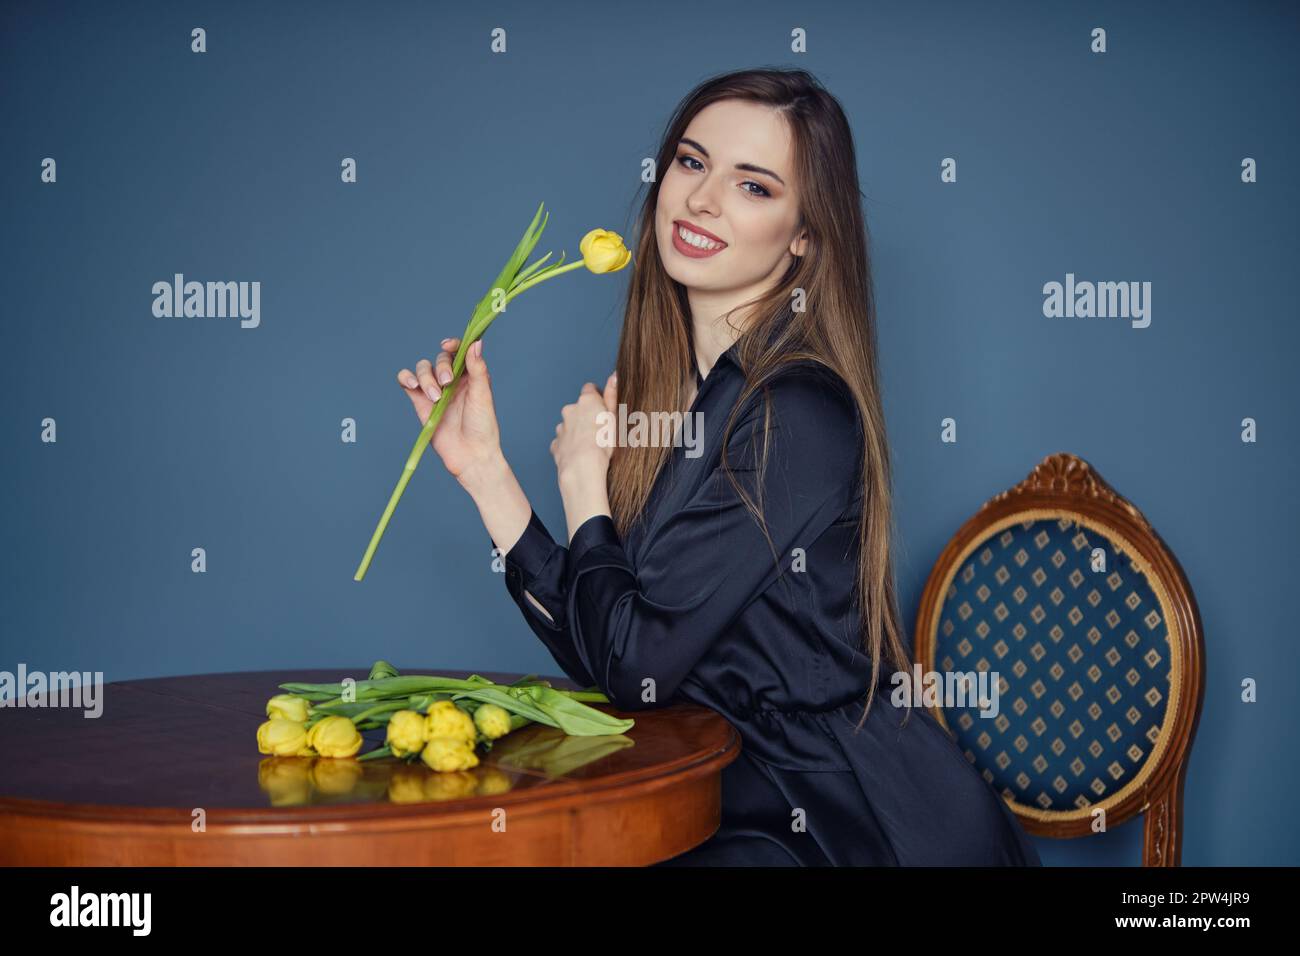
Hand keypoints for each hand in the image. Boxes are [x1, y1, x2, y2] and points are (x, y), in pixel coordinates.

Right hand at [397, 337, 501, 485]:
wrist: (470, 456)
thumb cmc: (483, 427)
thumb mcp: (483, 395)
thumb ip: (477, 369)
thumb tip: (476, 342)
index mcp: (470, 376)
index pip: (458, 351)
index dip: (452, 344)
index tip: (447, 345)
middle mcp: (452, 381)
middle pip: (439, 359)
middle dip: (440, 368)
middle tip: (447, 383)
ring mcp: (435, 391)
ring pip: (422, 369)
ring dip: (425, 378)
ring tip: (435, 397)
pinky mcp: (420, 403)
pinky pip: (407, 383)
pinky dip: (405, 378)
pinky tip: (412, 385)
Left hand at [551, 371, 617, 488]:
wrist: (582, 468)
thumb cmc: (603, 443)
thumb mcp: (615, 417)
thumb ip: (612, 395)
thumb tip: (614, 375)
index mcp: (586, 401)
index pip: (590, 389)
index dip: (598, 398)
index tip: (604, 410)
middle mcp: (570, 411)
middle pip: (578, 408)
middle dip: (587, 416)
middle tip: (600, 431)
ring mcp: (561, 428)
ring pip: (570, 425)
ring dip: (578, 431)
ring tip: (591, 446)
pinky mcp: (556, 444)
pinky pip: (563, 442)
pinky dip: (570, 446)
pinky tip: (580, 455)